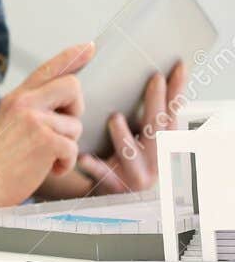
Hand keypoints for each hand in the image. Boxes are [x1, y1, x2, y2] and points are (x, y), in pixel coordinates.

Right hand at [0, 42, 92, 209]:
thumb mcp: (8, 124)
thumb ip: (30, 109)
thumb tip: (63, 105)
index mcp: (15, 98)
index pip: (47, 69)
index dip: (71, 57)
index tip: (90, 47)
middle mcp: (23, 102)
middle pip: (72, 87)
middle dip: (76, 109)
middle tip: (61, 128)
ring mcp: (33, 120)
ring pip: (75, 125)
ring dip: (66, 146)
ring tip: (42, 157)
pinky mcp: (45, 140)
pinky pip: (72, 148)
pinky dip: (63, 164)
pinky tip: (45, 169)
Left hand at [66, 61, 188, 194]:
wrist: (110, 194)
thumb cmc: (124, 159)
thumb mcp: (140, 137)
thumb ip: (144, 113)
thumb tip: (150, 74)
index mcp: (160, 144)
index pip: (171, 113)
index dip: (176, 91)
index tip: (178, 67)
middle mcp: (154, 159)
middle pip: (156, 130)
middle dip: (156, 104)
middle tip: (154, 79)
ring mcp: (135, 174)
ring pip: (131, 155)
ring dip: (124, 137)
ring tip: (114, 118)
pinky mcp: (113, 186)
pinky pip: (102, 175)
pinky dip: (94, 166)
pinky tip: (83, 157)